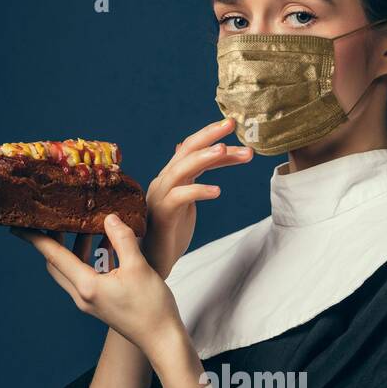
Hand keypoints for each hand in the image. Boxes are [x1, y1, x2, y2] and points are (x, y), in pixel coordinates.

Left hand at [11, 213, 184, 361]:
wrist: (162, 339)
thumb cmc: (152, 307)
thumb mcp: (139, 267)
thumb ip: (122, 240)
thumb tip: (109, 218)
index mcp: (87, 286)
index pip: (54, 257)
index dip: (35, 239)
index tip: (18, 226)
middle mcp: (83, 296)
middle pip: (57, 264)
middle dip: (55, 240)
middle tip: (58, 219)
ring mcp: (90, 302)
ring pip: (73, 270)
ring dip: (78, 248)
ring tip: (92, 227)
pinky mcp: (100, 304)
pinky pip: (87, 276)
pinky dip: (91, 259)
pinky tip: (108, 245)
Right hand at [142, 116, 252, 278]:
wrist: (153, 263)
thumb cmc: (170, 234)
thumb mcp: (186, 203)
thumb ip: (192, 179)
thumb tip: (198, 155)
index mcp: (170, 177)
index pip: (190, 148)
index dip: (210, 134)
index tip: (232, 124)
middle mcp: (163, 181)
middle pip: (186, 150)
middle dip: (210, 135)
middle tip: (232, 124)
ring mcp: (160, 197)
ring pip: (182, 169)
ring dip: (204, 157)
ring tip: (225, 150)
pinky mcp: (163, 215)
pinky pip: (180, 196)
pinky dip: (199, 191)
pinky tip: (217, 191)